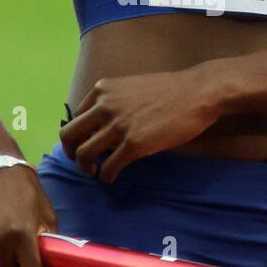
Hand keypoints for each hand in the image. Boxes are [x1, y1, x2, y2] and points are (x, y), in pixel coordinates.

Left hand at [59, 67, 217, 183]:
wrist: (197, 93)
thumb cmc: (170, 90)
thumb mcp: (131, 88)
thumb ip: (113, 102)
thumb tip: (104, 125)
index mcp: (102, 90)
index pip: (75, 116)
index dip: (78, 134)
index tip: (86, 143)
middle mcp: (104, 106)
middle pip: (69, 135)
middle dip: (71, 152)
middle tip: (81, 161)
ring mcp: (118, 126)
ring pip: (84, 154)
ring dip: (86, 167)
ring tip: (94, 171)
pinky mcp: (133, 144)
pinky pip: (109, 167)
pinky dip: (106, 176)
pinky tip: (111, 178)